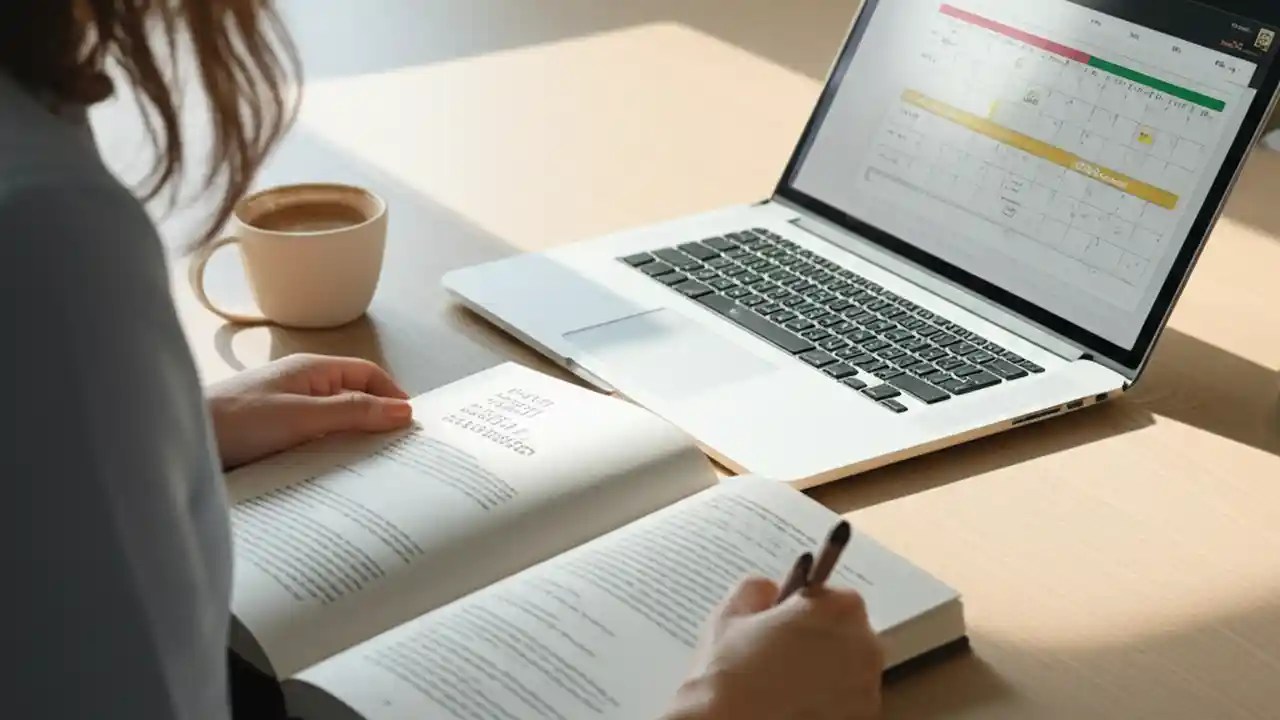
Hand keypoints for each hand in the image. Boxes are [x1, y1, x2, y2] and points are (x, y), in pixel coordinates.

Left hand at [207, 354, 413, 468]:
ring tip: (372, 473)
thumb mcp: (303, 416)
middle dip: (377, 424)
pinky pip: (313, 443)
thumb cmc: (237, 420)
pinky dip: (329, 457)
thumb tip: (404, 412)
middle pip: (354, 400)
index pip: (368, 376)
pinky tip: (334, 480)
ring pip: (334, 425)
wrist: (180, 443)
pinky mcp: (273, 437)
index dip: (393, 397)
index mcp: (313, 370)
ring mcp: (287, 412)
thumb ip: (354, 412)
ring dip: (352, 444)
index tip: (412, 428)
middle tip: (399, 456)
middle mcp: (303, 387)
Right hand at [665, 578, 883, 719]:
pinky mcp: (862, 718)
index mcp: (838, 609)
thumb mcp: (730, 614)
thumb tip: (770, 590)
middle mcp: (865, 645)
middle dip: (819, 638)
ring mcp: (868, 688)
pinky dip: (827, 701)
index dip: (805, 607)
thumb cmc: (729, 672)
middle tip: (780, 654)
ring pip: (848, 668)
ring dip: (825, 671)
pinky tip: (794, 704)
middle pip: (845, 631)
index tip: (783, 623)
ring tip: (784, 684)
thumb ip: (756, 588)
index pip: (831, 596)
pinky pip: (846, 701)